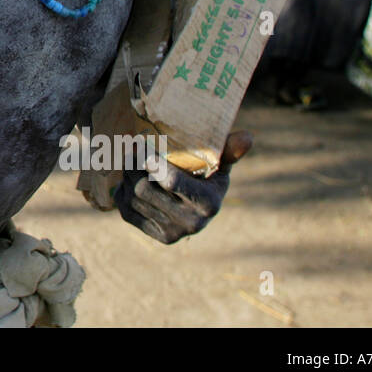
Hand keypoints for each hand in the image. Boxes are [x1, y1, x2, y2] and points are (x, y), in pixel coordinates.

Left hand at [114, 131, 252, 243]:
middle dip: (134, 165)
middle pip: (144, 188)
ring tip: (133, 161)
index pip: (172, 182)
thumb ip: (228, 151)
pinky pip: (126, 208)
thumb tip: (247, 136)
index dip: (154, 163)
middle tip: (133, 149)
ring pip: (133, 196)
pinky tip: (133, 180)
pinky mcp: (154, 235)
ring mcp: (171, 232)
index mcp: (208, 204)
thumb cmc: (207, 178)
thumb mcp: (219, 165)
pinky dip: (124, 190)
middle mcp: (190, 224)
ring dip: (128, 174)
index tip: (146, 149)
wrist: (196, 209)